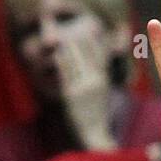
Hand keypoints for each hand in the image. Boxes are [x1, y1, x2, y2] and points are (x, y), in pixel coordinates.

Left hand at [54, 25, 115, 149]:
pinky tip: (57, 54)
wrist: (95, 132)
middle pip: (85, 54)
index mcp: (103, 80)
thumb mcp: (102, 93)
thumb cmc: (97, 114)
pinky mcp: (71, 92)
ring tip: (62, 38)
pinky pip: (65, 72)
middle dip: (78, 40)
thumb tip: (98, 66)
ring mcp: (82, 86)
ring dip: (67, 47)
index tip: (90, 28)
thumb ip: (99, 77)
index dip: (94, 41)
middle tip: (70, 30)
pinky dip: (61, 60)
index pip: (100, 55)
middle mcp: (94, 81)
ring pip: (74, 60)